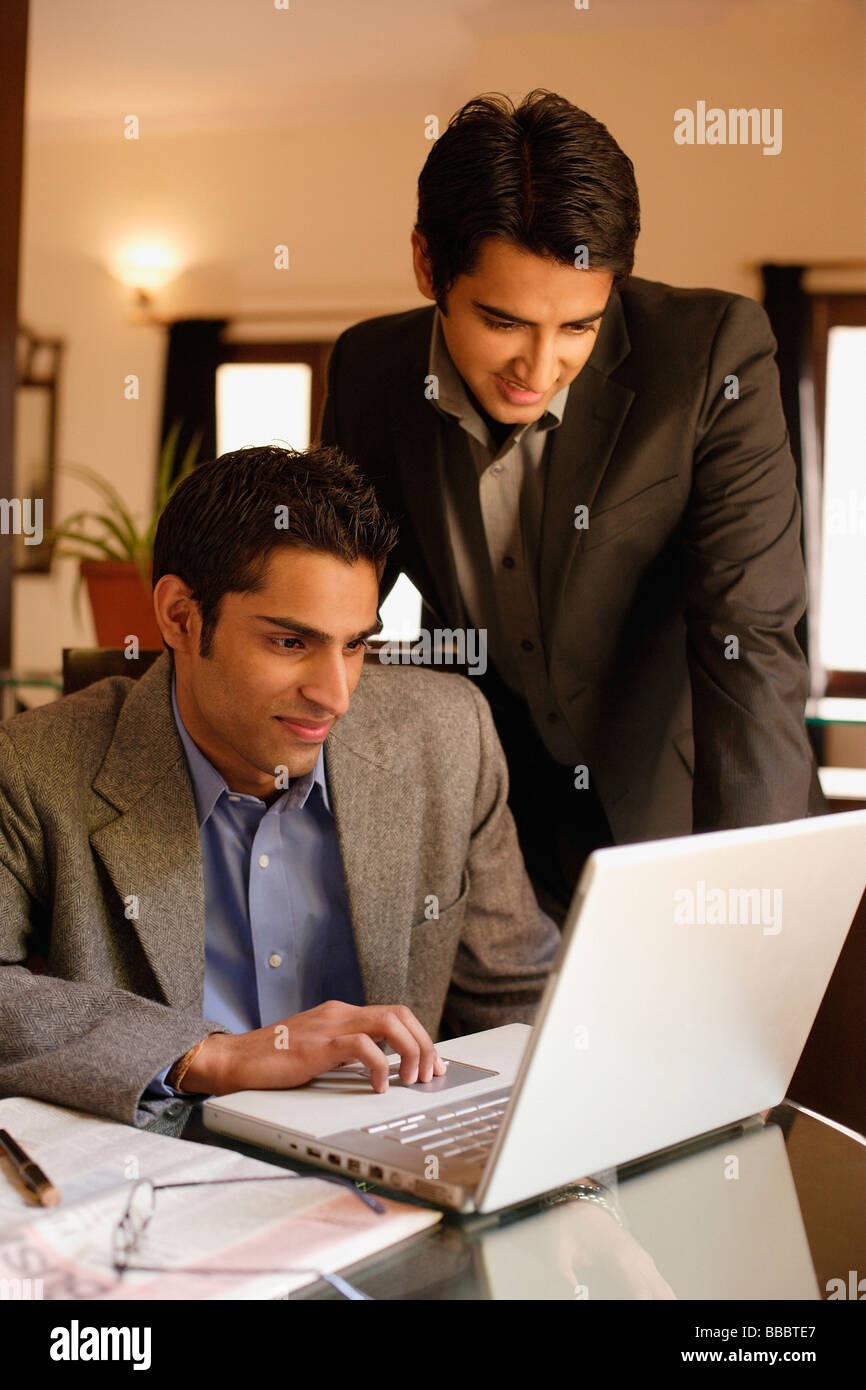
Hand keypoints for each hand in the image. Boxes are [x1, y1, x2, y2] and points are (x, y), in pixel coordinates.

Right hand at [181, 1000, 447, 1095]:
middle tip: (429, 1073)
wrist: (233, 1060)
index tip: (432, 1064)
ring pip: (388, 1022)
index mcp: (341, 1014)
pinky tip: (379, 1086)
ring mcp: (329, 1025)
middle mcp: (340, 1013)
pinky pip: (362, 1046)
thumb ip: (345, 1053)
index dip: (420, 1037)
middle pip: (399, 1013)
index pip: (394, 1014)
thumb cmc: (272, 1061)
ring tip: (412, 1078)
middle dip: (423, 1043)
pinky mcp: (318, 1044)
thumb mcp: (318, 1052)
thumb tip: (378, 1068)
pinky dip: (380, 1065)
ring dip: (410, 1050)